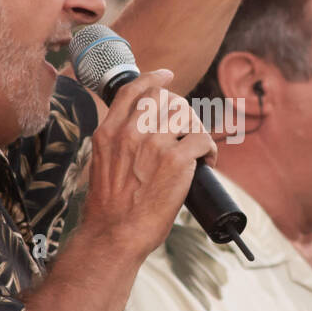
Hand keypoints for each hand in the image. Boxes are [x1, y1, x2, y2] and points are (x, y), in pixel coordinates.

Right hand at [81, 70, 216, 260]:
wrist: (115, 235)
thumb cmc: (109, 208)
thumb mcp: (101, 164)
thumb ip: (116, 143)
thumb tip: (138, 132)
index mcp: (109, 132)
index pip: (133, 90)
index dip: (153, 78)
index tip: (167, 75)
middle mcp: (131, 132)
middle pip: (164, 97)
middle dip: (180, 108)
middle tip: (187, 129)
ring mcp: (155, 144)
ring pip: (186, 114)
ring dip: (196, 128)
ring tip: (199, 149)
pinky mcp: (177, 161)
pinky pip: (203, 138)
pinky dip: (210, 149)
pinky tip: (208, 162)